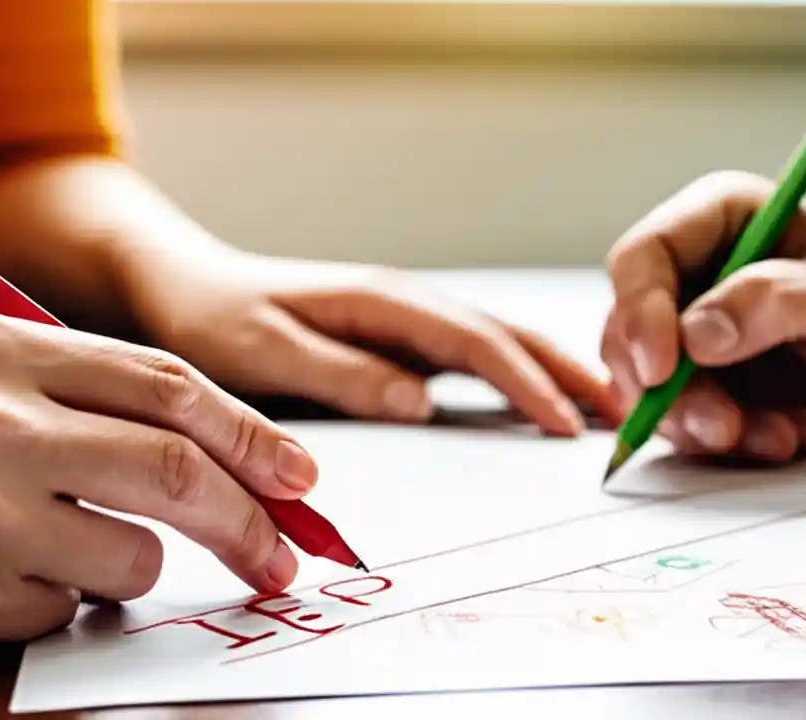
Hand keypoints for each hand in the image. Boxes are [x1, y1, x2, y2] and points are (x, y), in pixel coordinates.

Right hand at [0, 315, 314, 647]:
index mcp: (4, 348)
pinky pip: (67, 608)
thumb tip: (204, 443)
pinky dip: (62, 602)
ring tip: (79, 554)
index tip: (298, 476)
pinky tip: (0, 579)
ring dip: (137, 565)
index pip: (168, 384)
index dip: (251, 433)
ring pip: (137, 552)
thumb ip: (74, 389)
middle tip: (280, 555)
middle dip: (251, 519)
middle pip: (178, 466)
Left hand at [122, 251, 617, 435]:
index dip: (525, 382)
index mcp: (381, 302)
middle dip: (567, 370)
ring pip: (495, 343)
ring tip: (602, 408)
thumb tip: (420, 402)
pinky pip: (469, 359)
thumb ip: (342, 373)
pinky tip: (536, 401)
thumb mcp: (266, 350)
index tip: (566, 424)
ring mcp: (403, 322)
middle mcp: (403, 305)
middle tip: (623, 412)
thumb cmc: (216, 318)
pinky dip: (514, 377)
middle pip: (504, 335)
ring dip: (551, 372)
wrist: (182, 287)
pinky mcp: (395, 341)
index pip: (472, 342)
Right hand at [602, 171, 805, 461]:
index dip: (639, 314)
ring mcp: (689, 330)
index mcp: (715, 220)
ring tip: (782, 437)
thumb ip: (772, 303)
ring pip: (651, 387)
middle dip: (670, 391)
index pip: (642, 259)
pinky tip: (792, 435)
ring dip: (705, 424)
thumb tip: (695, 335)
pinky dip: (733, 440)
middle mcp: (689, 272)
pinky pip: (686, 420)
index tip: (663, 370)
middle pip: (630, 332)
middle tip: (722, 428)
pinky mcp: (700, 381)